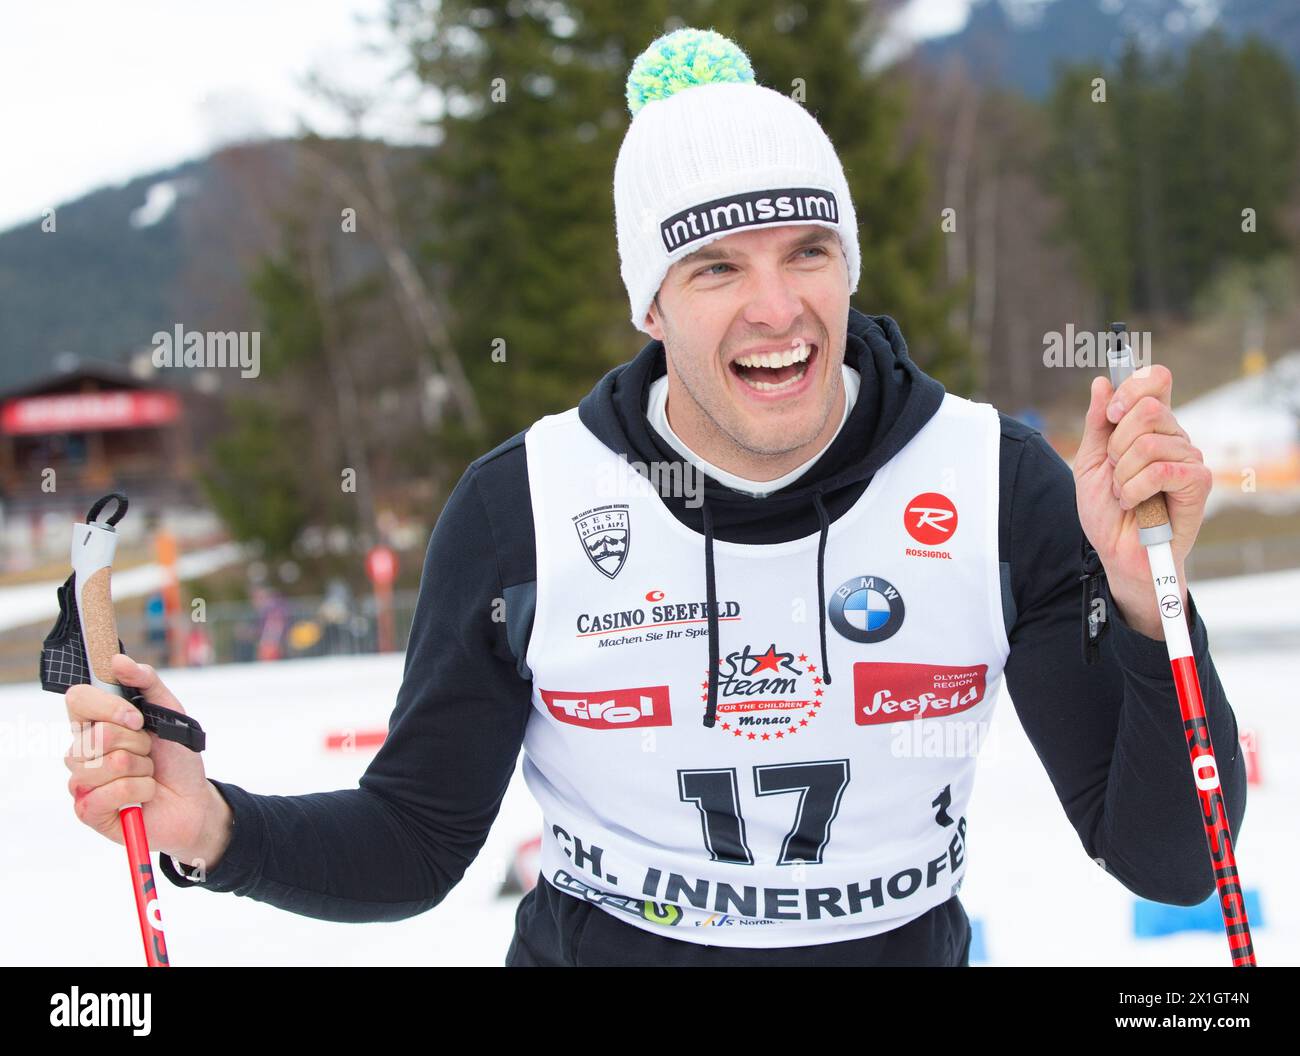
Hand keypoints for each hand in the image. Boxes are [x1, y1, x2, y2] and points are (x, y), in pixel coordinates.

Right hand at [64, 653, 229, 868]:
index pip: (77, 699)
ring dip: (141, 769)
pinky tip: (143, 796)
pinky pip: (108, 794)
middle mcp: (81, 751)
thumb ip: (147, 682)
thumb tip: (118, 660)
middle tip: (149, 753)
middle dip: (137, 743)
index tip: (137, 718)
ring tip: (147, 775)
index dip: (108, 706)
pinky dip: (139, 791)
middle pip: (96, 735)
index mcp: (95, 723)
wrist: (194, 800)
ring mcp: (82, 782)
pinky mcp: (88, 811)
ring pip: (105, 764)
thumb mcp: (171, 713)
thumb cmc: (177, 758)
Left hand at [1073, 365, 1211, 636]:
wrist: (1118, 552)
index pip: (1156, 380)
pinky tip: (1135, 503)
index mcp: (1150, 426)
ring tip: (1125, 494)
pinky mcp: (1198, 482)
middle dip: (1117, 445)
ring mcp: (1188, 457)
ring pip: (1149, 443)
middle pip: (1148, 409)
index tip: (1112, 415)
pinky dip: (1135, 489)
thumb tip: (1102, 383)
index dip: (1132, 388)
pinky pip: (1160, 470)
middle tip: (1115, 472)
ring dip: (1123, 475)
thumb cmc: (1107, 510)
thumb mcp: (1090, 462)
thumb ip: (1098, 423)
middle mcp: (1173, 436)